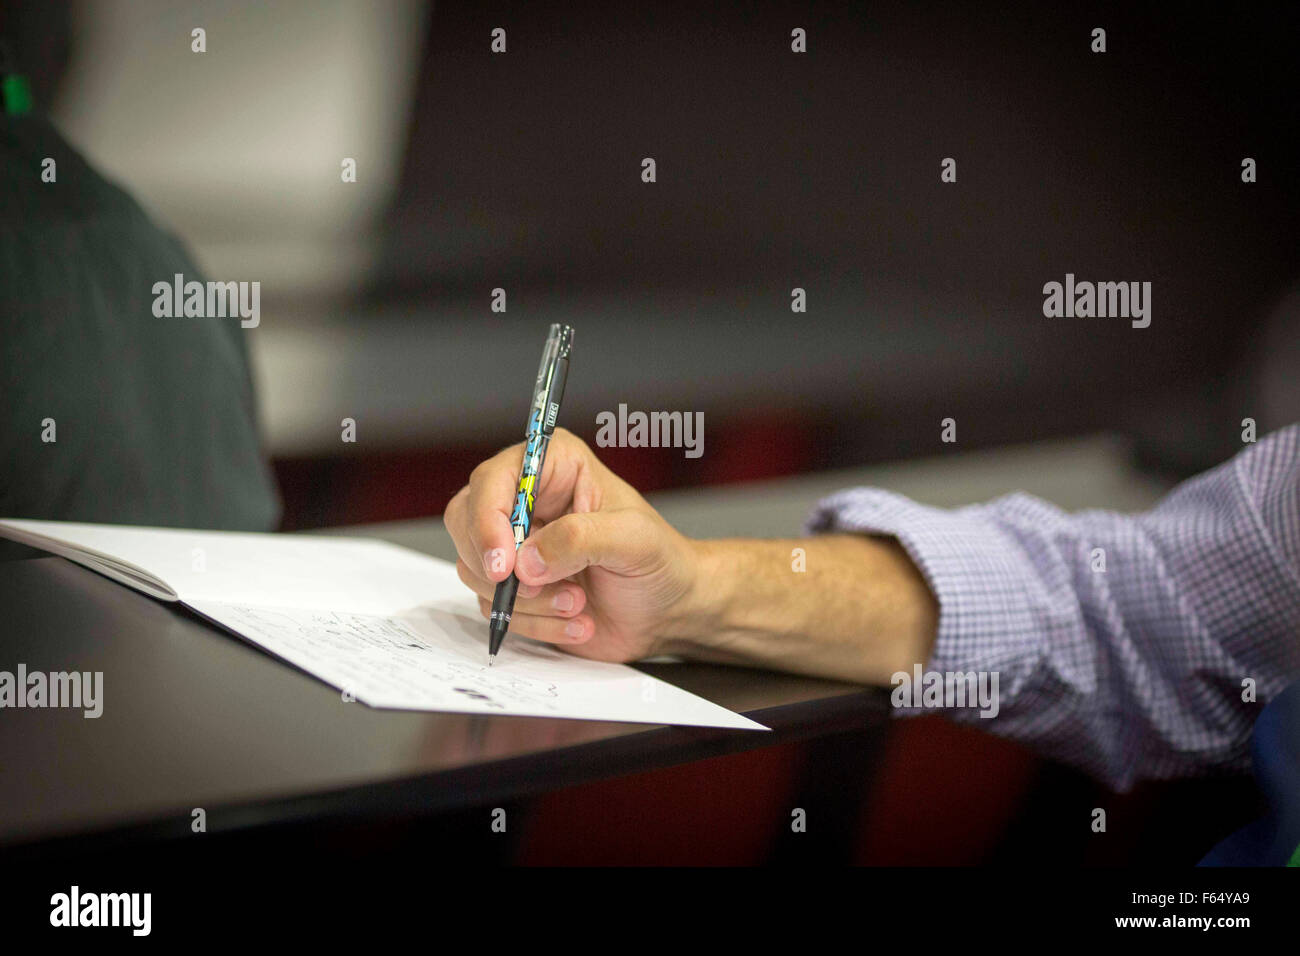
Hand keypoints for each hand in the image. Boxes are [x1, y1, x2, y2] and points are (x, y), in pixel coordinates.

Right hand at [444, 428, 704, 661]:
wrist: (668, 611)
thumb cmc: (661, 562)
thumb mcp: (634, 541)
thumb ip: (581, 539)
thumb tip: (528, 559)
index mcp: (554, 467)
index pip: (495, 480)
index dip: (488, 520)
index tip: (503, 564)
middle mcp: (527, 501)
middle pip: (466, 522)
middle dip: (500, 567)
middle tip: (539, 588)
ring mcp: (517, 546)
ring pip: (477, 570)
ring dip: (527, 600)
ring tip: (578, 603)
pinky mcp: (516, 587)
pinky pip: (497, 607)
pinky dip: (536, 623)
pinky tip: (578, 621)